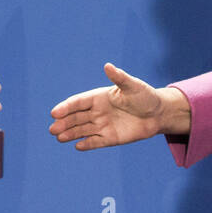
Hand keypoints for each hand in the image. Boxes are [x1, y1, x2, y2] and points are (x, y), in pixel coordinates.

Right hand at [49, 63, 186, 149]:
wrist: (158, 114)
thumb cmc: (145, 96)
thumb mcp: (133, 86)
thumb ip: (119, 78)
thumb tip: (108, 66)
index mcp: (99, 97)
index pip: (78, 102)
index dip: (66, 107)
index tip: (55, 112)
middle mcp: (98, 111)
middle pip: (76, 117)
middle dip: (64, 122)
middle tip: (53, 129)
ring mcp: (103, 125)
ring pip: (82, 130)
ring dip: (70, 133)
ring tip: (59, 137)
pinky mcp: (110, 138)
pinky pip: (95, 142)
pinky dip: (86, 144)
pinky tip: (77, 146)